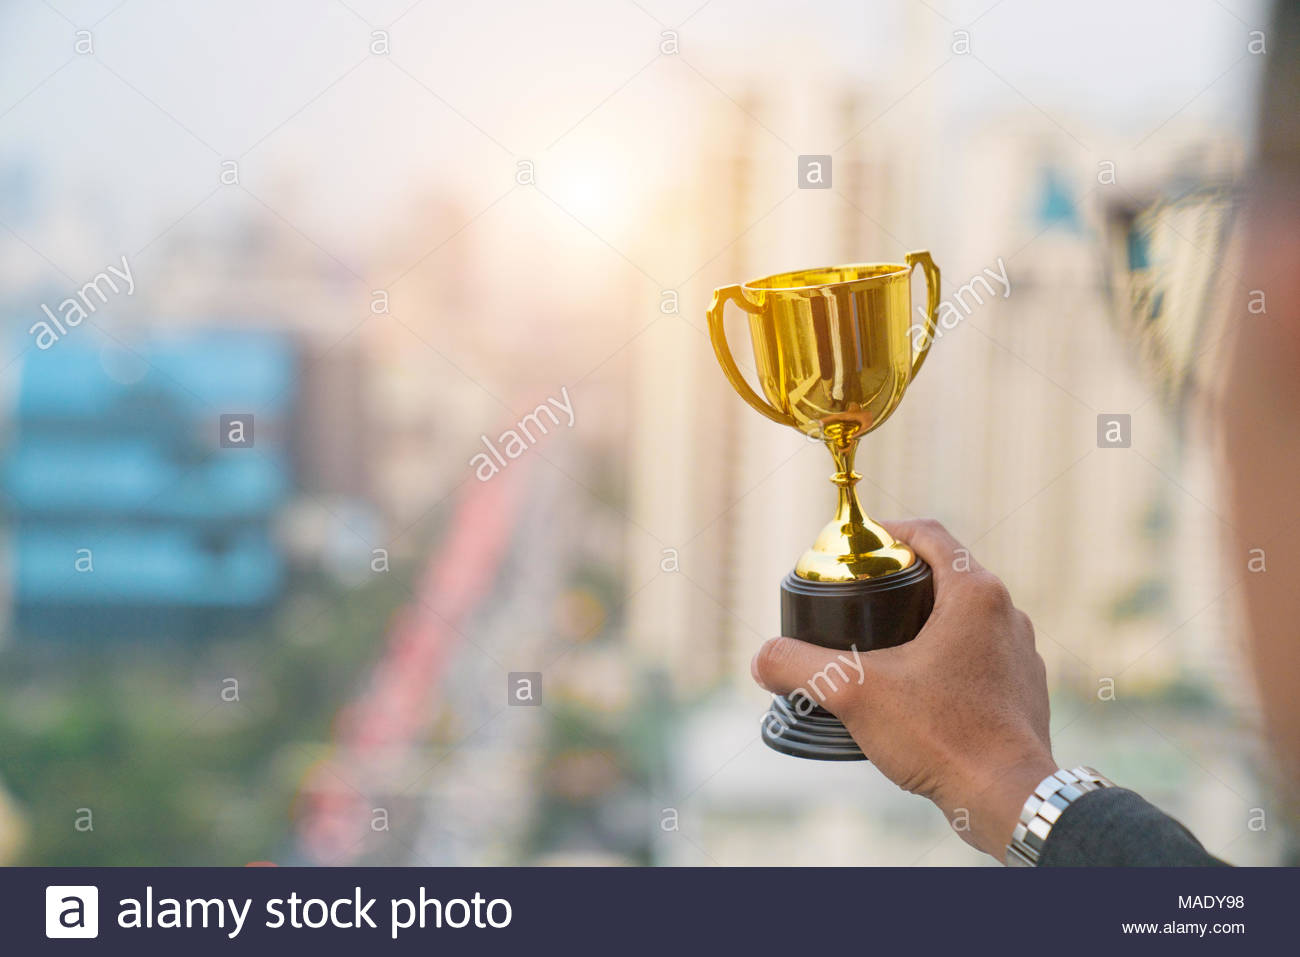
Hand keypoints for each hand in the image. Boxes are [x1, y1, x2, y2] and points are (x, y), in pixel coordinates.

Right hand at [750, 518, 1055, 857]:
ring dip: (925, 623)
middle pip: (945, 575)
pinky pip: (980, 656)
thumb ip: (798, 666)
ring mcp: (1021, 653)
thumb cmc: (943, 736)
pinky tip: (917, 691)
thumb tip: (762, 660)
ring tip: (882, 650)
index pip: (928, 533)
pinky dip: (947, 659)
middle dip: (900, 584)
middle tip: (858, 603)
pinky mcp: (1024, 690)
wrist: (1008, 800)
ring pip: (965, 618)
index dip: (886, 533)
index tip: (856, 552)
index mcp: (976, 593)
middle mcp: (1007, 613)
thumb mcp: (853, 692)